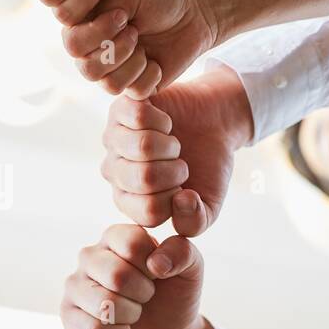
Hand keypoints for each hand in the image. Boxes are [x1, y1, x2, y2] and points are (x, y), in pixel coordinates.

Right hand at [61, 226, 213, 328]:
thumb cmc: (175, 297)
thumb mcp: (191, 270)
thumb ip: (183, 252)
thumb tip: (155, 262)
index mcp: (116, 237)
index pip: (131, 242)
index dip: (154, 266)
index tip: (158, 274)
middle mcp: (90, 256)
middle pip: (116, 275)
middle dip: (143, 294)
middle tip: (146, 297)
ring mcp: (75, 286)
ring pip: (103, 304)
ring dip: (131, 315)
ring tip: (133, 313)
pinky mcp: (69, 317)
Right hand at [63, 0, 217, 97]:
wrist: (194, 13)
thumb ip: (102, 12)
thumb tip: (96, 39)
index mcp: (85, 28)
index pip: (71, 44)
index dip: (96, 33)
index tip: (122, 14)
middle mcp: (94, 53)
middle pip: (86, 69)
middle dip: (116, 49)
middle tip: (135, 31)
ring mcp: (114, 73)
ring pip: (109, 85)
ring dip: (132, 63)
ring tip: (143, 45)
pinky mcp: (136, 88)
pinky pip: (134, 91)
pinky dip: (150, 74)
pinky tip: (156, 60)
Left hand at [101, 64, 250, 234]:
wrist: (214, 123)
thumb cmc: (206, 166)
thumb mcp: (209, 204)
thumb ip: (195, 220)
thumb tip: (182, 200)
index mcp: (130, 202)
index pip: (150, 212)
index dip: (178, 199)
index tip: (184, 188)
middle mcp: (115, 173)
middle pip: (144, 178)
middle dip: (176, 170)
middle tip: (181, 162)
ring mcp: (113, 139)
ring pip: (143, 146)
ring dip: (171, 145)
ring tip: (173, 144)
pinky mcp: (120, 108)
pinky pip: (138, 116)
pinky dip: (163, 120)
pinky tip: (164, 123)